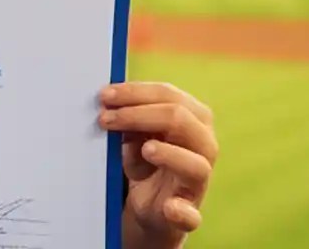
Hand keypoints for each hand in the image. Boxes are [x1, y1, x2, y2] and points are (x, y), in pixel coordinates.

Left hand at [98, 82, 216, 248]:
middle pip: (180, 120)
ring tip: (145, 149)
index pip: (169, 95)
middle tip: (105, 118)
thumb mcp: (136, 135)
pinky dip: (182, 212)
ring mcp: (198, 181)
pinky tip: (169, 207)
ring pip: (196, 164)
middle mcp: (203, 145)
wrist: (152, 207)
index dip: (136, 92)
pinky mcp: (189, 213)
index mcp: (194, 119)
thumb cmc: (147, 160)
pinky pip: (191, 215)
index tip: (105, 95)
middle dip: (139, 115)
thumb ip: (130, 121)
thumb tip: (109, 104)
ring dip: (170, 155)